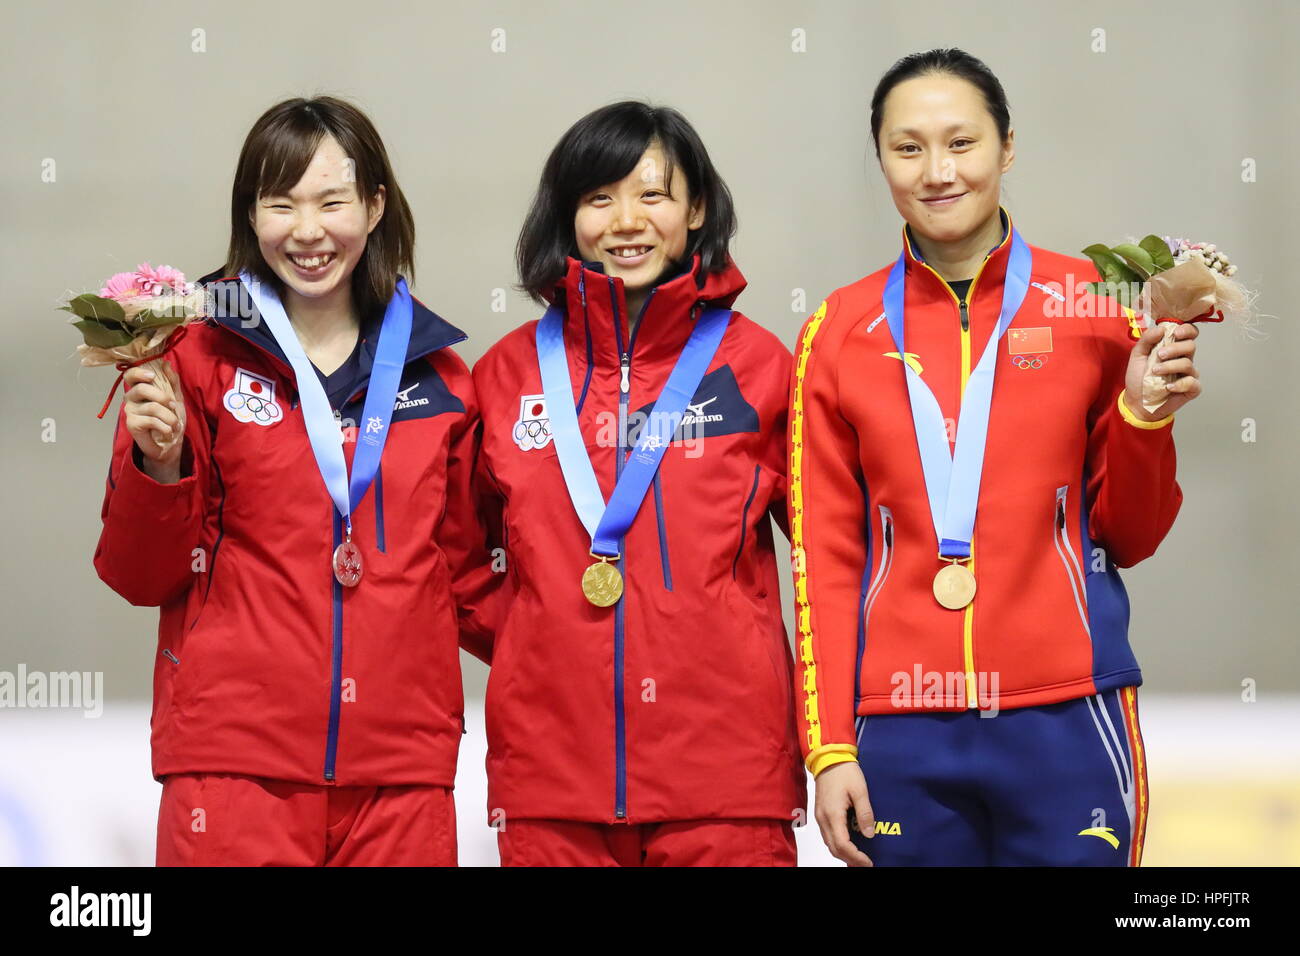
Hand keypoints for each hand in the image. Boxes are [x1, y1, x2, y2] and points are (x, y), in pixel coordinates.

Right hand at [123, 363, 185, 482]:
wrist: (170, 443)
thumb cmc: (170, 418)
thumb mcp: (176, 398)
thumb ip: (171, 381)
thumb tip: (166, 364)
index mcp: (139, 388)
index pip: (130, 374)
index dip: (139, 372)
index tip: (153, 376)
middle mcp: (131, 398)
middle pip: (142, 389)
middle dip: (163, 397)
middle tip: (174, 405)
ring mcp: (130, 411)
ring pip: (152, 407)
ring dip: (170, 416)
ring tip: (175, 423)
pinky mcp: (131, 424)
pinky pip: (151, 420)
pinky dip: (165, 426)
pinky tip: (168, 431)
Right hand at [814, 761, 874, 866]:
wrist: (829, 758)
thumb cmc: (844, 771)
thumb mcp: (860, 790)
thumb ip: (865, 813)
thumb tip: (869, 834)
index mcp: (833, 814)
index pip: (843, 845)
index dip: (856, 857)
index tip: (868, 861)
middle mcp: (823, 819)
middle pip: (834, 848)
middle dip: (849, 859)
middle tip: (865, 863)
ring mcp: (820, 816)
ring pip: (829, 843)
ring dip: (843, 853)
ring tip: (858, 857)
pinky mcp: (820, 813)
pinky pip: (827, 835)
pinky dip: (838, 844)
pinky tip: (849, 845)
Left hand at [1124, 322, 1202, 420]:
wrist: (1136, 401)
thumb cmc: (1139, 378)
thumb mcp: (1137, 355)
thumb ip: (1147, 339)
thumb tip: (1161, 328)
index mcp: (1174, 347)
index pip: (1189, 333)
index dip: (1187, 330)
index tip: (1176, 333)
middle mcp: (1184, 359)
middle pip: (1191, 346)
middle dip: (1175, 348)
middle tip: (1160, 355)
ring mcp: (1188, 374)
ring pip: (1188, 364)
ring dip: (1170, 366)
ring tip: (1155, 372)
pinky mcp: (1191, 389)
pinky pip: (1192, 383)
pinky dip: (1179, 384)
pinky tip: (1168, 386)